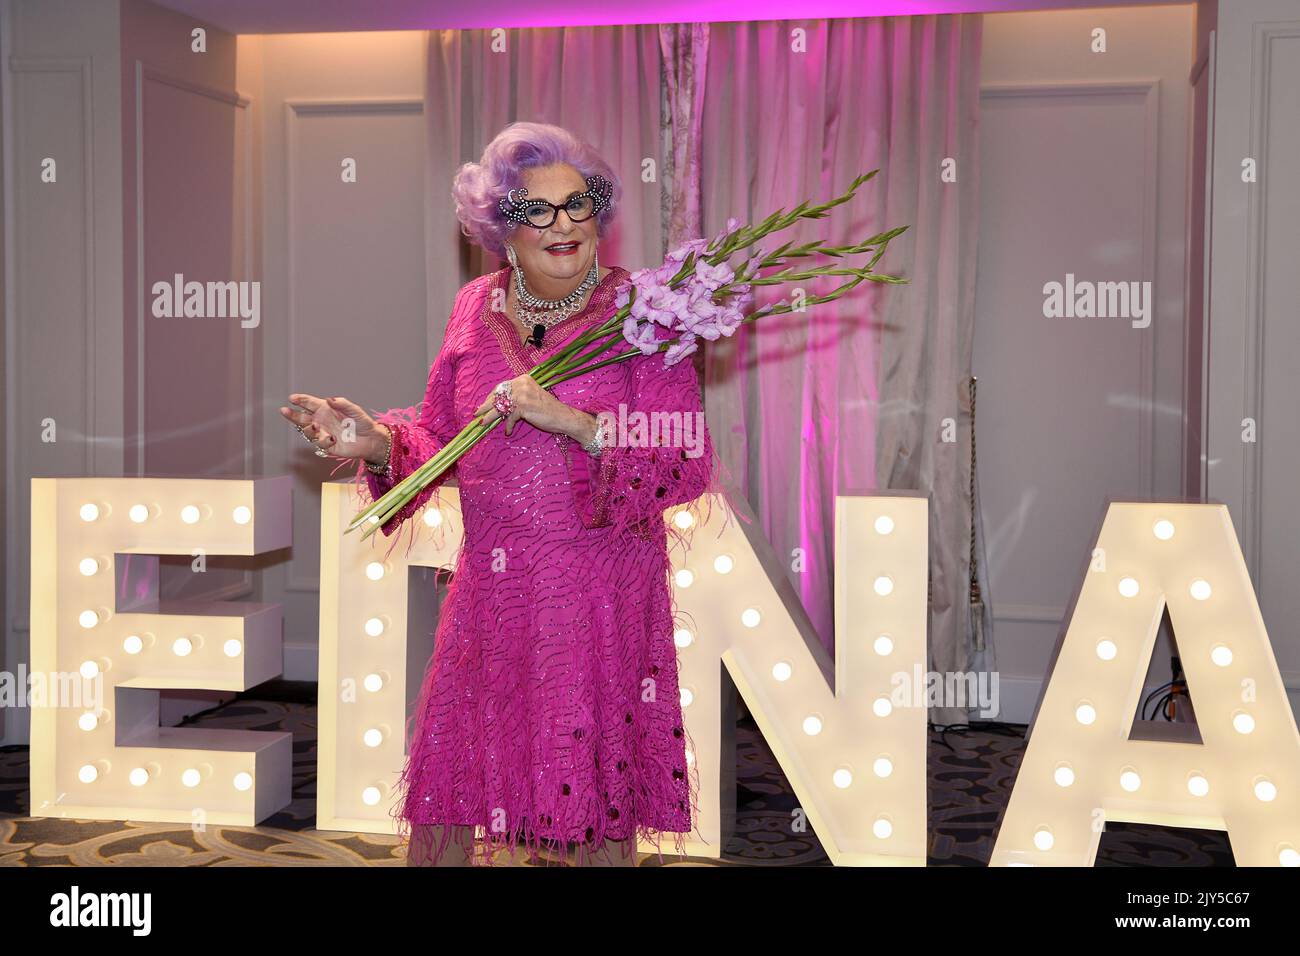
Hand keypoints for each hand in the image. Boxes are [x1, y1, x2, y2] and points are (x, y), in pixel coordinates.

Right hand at [279, 393, 389, 461]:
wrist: (370, 440)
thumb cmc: (362, 422)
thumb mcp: (354, 410)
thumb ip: (342, 404)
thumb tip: (329, 399)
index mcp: (325, 409)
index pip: (309, 403)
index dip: (300, 400)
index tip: (292, 398)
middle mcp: (321, 420)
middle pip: (301, 417)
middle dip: (292, 414)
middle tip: (284, 410)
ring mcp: (322, 433)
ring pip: (307, 431)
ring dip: (309, 429)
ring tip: (316, 427)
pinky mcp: (326, 445)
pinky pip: (319, 443)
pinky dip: (323, 441)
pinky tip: (332, 439)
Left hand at [473, 375, 594, 440]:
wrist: (562, 416)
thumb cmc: (547, 410)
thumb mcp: (530, 398)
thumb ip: (516, 397)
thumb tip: (498, 405)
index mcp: (523, 379)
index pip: (501, 387)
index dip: (491, 397)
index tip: (484, 405)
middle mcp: (522, 384)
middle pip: (498, 395)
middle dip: (486, 406)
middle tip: (477, 414)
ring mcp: (523, 394)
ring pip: (501, 406)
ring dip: (490, 416)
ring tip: (483, 423)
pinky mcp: (524, 406)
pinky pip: (510, 416)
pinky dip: (508, 425)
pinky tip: (508, 431)